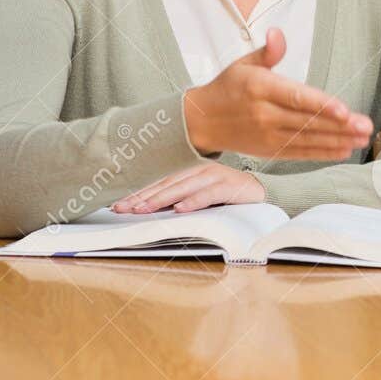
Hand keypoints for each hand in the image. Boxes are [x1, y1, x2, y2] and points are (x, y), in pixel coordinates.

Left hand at [112, 161, 266, 213]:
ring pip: (182, 188)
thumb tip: (151, 208)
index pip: (159, 182)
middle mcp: (199, 170)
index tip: (119, 203)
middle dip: (142, 197)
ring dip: (160, 200)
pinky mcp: (229, 186)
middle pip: (166, 184)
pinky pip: (208, 194)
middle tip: (123, 208)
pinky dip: (193, 202)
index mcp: (190, 170)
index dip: (139, 192)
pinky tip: (179, 209)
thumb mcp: (200, 192)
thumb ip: (180, 196)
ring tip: (143, 209)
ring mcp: (214, 176)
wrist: (261, 189)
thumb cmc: (227, 193)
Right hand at [184, 28, 371, 159]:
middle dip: (339, 125)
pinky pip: (301, 153)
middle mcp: (264, 114)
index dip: (321, 105)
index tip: (344, 110)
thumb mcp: (243, 63)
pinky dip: (323, 153)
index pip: (295, 97)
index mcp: (260, 88)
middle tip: (365, 126)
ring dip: (338, 140)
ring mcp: (267, 135)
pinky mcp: (270, 150)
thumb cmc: (228, 88)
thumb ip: (268, 51)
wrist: (202, 120)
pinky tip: (344, 150)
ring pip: (308, 139)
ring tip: (362, 139)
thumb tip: (278, 33)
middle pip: (307, 121)